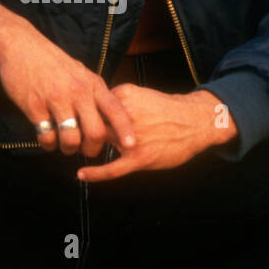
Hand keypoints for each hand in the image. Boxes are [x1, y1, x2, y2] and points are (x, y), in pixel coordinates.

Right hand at [0, 23, 136, 156]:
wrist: (21, 45)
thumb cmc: (52, 61)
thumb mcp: (80, 72)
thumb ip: (93, 92)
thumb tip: (106, 115)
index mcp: (92, 84)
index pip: (115, 109)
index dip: (125, 129)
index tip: (131, 145)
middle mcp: (77, 92)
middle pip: (95, 133)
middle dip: (92, 149)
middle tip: (86, 150)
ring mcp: (56, 99)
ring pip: (71, 139)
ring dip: (68, 149)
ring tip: (63, 145)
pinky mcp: (34, 106)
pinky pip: (46, 136)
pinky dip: (48, 143)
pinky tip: (46, 138)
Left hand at [76, 85, 237, 181]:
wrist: (195, 121)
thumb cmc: (167, 109)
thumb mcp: (140, 94)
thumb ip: (117, 100)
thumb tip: (93, 106)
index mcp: (124, 96)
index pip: (91, 104)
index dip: (81, 111)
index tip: (74, 115)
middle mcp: (125, 116)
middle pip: (90, 122)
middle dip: (79, 129)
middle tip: (72, 134)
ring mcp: (132, 138)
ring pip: (98, 143)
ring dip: (86, 147)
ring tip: (79, 148)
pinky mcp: (139, 158)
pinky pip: (112, 168)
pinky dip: (95, 173)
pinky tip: (82, 174)